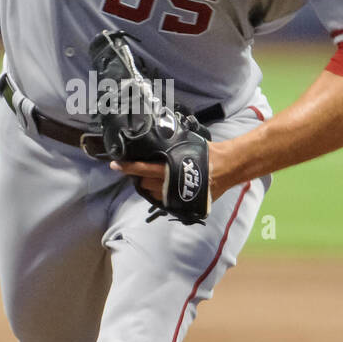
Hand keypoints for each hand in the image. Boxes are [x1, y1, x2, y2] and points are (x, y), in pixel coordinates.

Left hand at [109, 141, 234, 204]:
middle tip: (138, 170)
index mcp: (170, 168)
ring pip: (153, 194)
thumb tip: (157, 137)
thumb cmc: (207, 154)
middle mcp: (170, 184)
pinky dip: (161, 194)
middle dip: (139, 177)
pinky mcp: (184, 204)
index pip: (143, 168)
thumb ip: (171, 147)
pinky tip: (163, 187)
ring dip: (149, 187)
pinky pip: (165, 201)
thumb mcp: (187, 145)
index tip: (115, 165)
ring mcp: (177, 197)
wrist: (227, 168)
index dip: (128, 167)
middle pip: (144, 184)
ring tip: (151, 178)